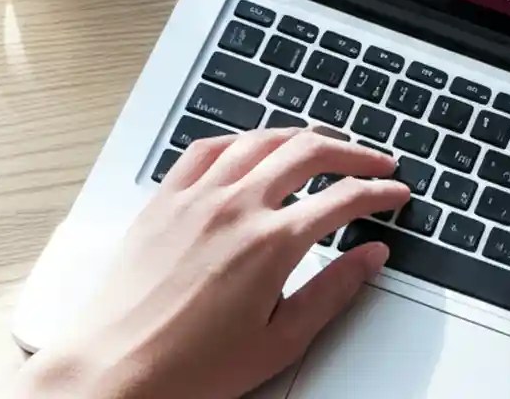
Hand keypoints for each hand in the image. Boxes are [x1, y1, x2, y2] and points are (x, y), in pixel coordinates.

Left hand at [6, 129, 409, 398]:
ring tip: (325, 144)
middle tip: (375, 160)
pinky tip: (252, 147)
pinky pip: (206, 149)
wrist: (113, 372)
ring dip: (302, 136)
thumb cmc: (191, 368)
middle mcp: (237, 208)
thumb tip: (372, 257)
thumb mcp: (281, 341)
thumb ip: (334, 291)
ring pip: (261, 140)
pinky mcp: (163, 201)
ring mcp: (196, 198)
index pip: (345, 198)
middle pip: (310, 152)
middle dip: (353, 152)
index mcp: (272, 244)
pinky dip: (240, 140)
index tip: (395, 192)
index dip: (380, 191)